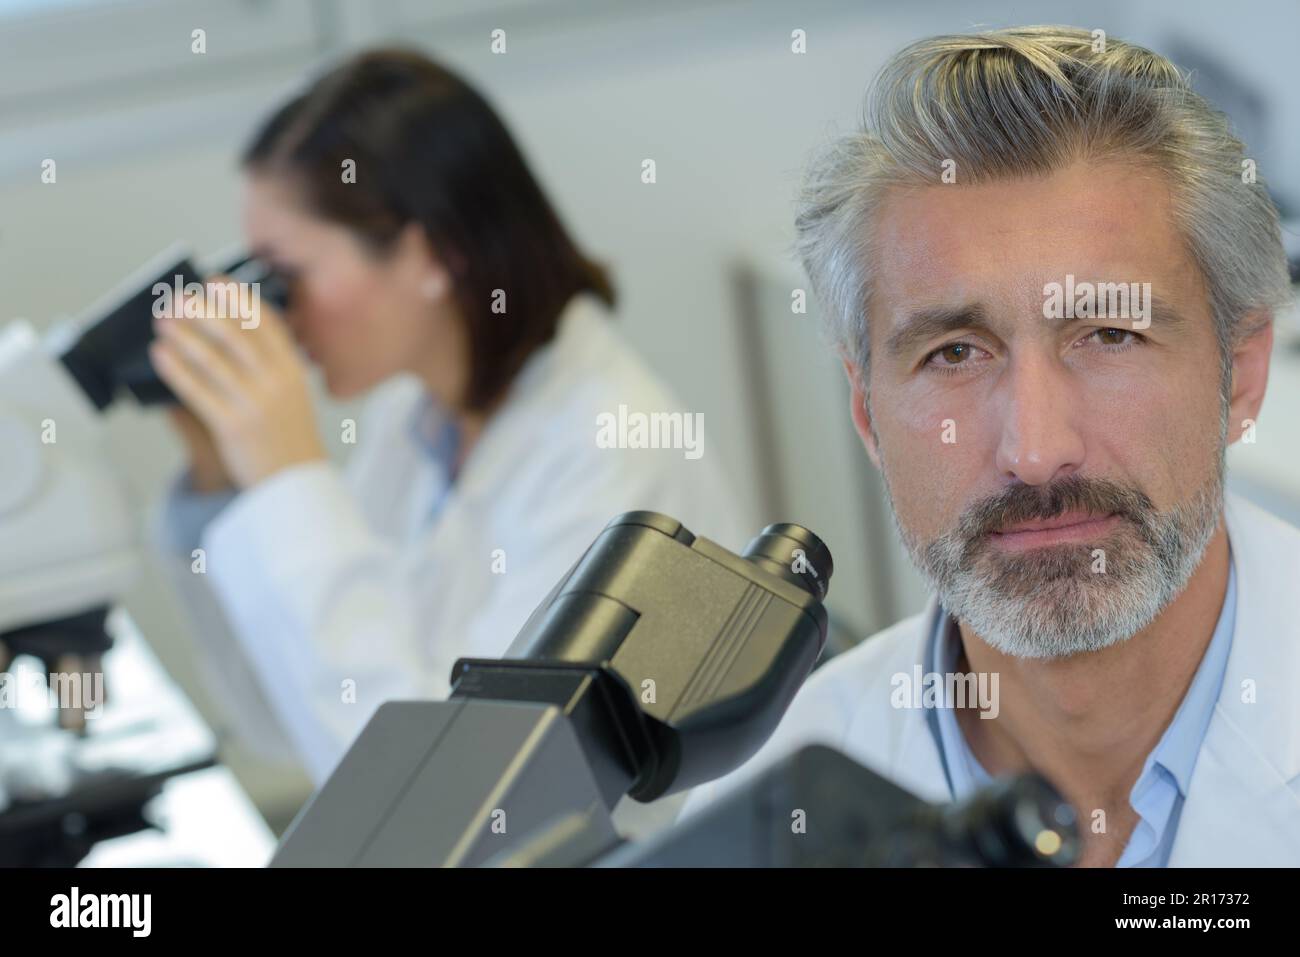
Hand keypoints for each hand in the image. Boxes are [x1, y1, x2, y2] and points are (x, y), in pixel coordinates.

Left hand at [148, 276, 325, 488]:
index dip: (238, 297)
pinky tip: (160, 354)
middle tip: (180, 298)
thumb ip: (270, 363)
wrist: (295, 482)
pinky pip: (197, 391)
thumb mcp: (292, 392)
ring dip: (184, 335)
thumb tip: (228, 327)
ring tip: (164, 321)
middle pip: (235, 335)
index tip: (214, 281)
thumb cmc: (288, 434)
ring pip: (213, 360)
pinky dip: (177, 369)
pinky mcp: (232, 426)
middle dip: (204, 311)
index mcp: (293, 370)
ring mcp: (254, 404)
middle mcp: (276, 383)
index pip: (265, 323)